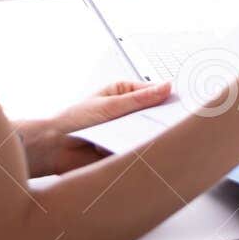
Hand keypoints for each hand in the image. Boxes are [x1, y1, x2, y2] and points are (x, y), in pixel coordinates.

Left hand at [20, 79, 172, 176]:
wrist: (53, 149)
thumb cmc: (73, 122)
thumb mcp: (109, 106)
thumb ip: (139, 99)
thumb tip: (166, 87)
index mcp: (125, 93)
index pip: (155, 93)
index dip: (170, 98)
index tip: (185, 102)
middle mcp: (129, 112)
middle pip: (155, 115)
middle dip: (163, 120)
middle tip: (177, 122)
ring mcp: (128, 132)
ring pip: (149, 134)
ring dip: (152, 137)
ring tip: (160, 139)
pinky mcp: (125, 151)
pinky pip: (140, 152)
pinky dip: (142, 152)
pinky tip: (146, 152)